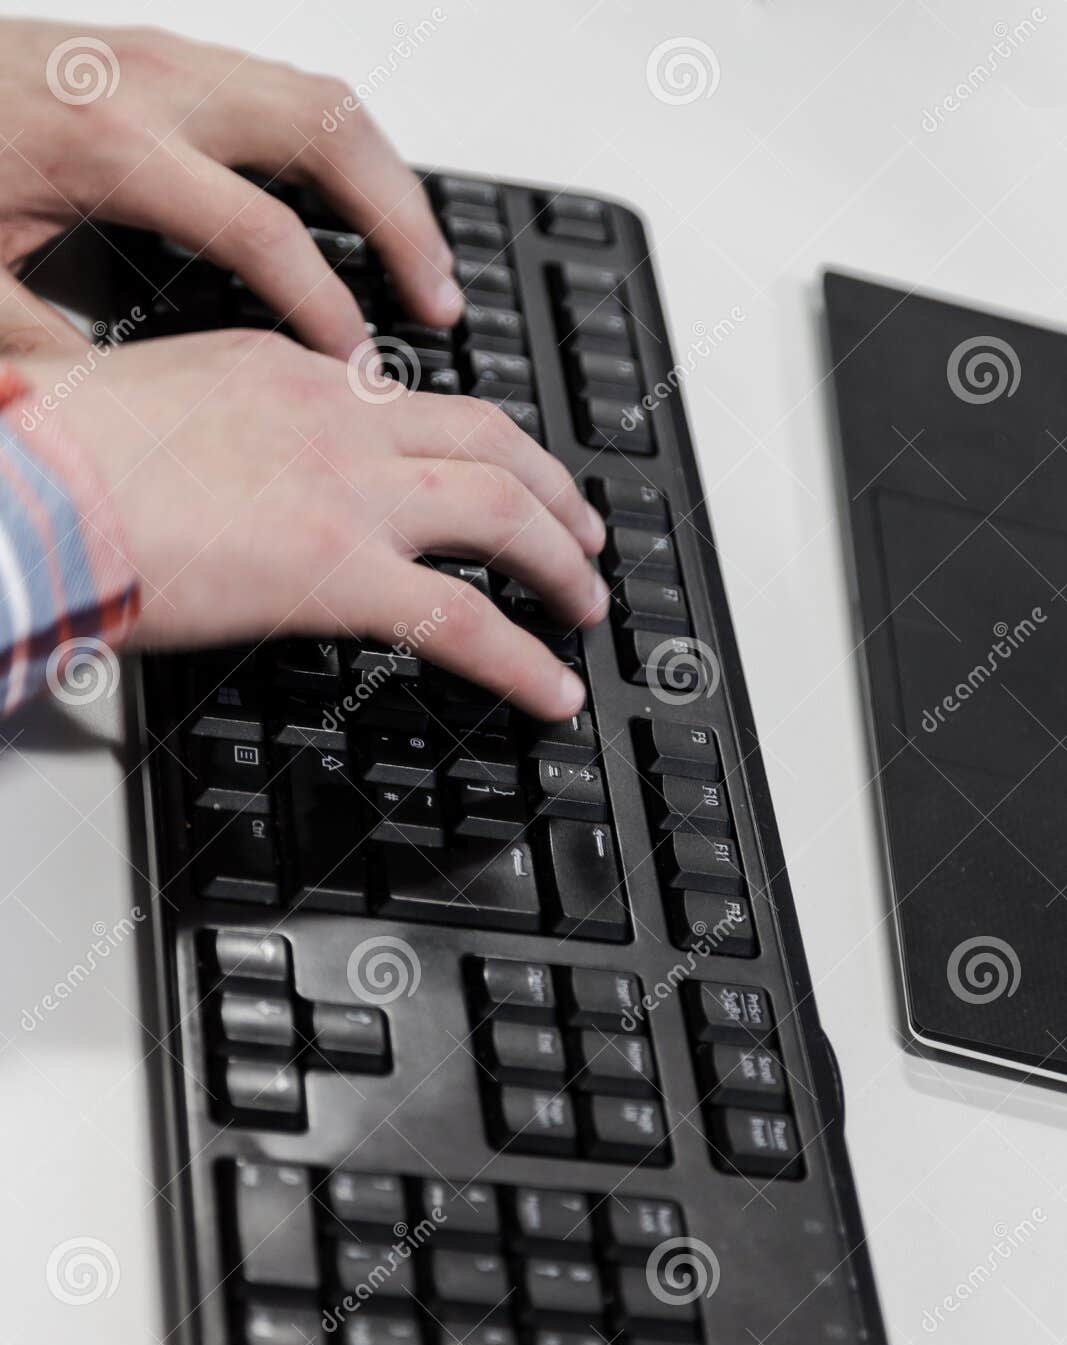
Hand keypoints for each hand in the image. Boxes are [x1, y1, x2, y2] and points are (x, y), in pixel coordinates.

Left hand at [0, 20, 460, 357]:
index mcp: (110, 141)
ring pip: (325, 100)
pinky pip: (292, 92)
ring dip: (390, 180)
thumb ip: (55, 359)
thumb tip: (135, 430)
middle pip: (328, 133)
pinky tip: (362, 211)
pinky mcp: (168, 59)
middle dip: (402, 222)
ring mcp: (168, 59)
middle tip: (440, 303)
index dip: (323, 308)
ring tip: (427, 264)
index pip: (262, 229)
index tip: (358, 370)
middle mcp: (154, 83)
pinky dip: (348, 155)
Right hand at [14, 331, 608, 718]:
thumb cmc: (59, 459)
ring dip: (560, 561)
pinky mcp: (339, 571)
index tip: (495, 472)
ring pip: (501, 513)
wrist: (28, 487)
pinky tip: (553, 690)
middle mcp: (336, 417)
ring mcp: (347, 492)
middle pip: (488, 439)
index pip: (415, 402)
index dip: (475, 442)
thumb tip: (234, 481)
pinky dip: (525, 658)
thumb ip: (222, 437)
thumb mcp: (156, 412)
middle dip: (552, 489)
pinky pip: (465, 619)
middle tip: (581, 531)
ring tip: (586, 605)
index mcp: (289, 375)